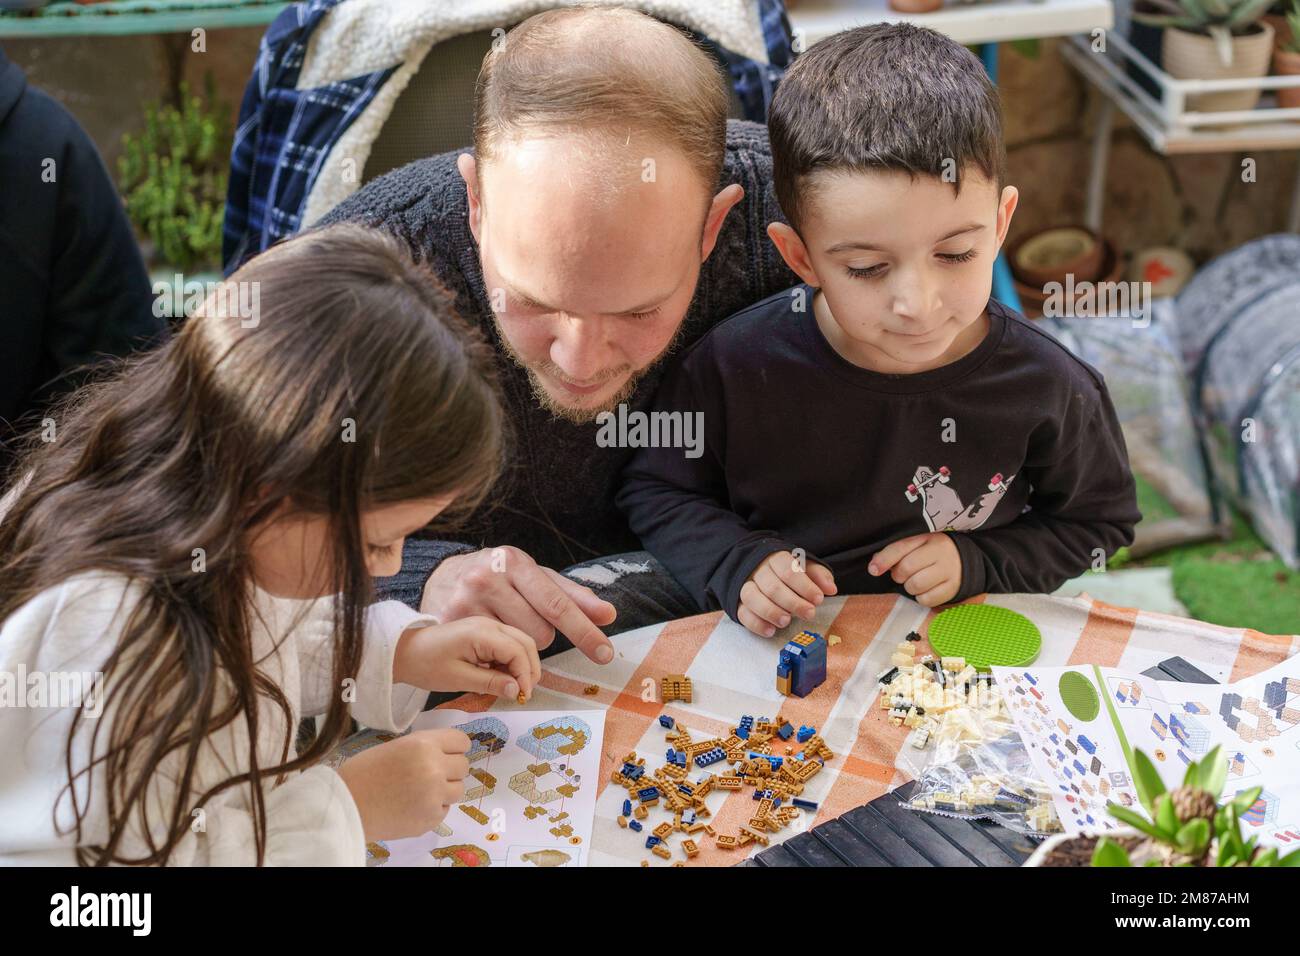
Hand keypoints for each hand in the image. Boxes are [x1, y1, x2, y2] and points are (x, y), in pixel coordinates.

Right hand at [338, 729, 469, 840]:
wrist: (345, 807)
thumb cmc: (364, 772)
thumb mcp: (396, 747)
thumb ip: (424, 748)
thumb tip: (448, 754)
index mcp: (424, 745)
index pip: (461, 741)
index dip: (455, 748)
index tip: (448, 754)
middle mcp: (434, 768)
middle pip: (463, 766)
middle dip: (450, 770)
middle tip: (430, 775)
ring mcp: (435, 795)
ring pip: (458, 789)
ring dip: (445, 790)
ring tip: (420, 791)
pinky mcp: (431, 818)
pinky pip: (444, 809)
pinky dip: (433, 808)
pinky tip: (412, 806)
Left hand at [393, 616, 541, 700]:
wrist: (404, 652)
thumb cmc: (427, 665)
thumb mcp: (458, 678)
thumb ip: (490, 683)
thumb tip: (517, 691)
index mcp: (483, 633)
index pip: (518, 651)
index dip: (525, 675)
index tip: (523, 696)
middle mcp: (490, 625)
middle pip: (525, 643)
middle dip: (530, 669)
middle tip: (524, 693)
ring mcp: (487, 626)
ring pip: (519, 643)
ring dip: (522, 665)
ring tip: (513, 688)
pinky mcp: (484, 632)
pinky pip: (507, 644)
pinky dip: (511, 661)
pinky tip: (502, 677)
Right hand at [422, 547, 615, 663]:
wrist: (441, 576)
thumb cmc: (499, 576)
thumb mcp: (534, 575)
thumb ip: (572, 595)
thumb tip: (608, 615)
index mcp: (514, 562)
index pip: (556, 603)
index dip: (584, 631)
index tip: (605, 652)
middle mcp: (488, 578)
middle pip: (540, 633)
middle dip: (541, 634)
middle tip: (524, 618)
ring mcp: (465, 601)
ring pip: (517, 646)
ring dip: (520, 643)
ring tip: (504, 623)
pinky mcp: (450, 624)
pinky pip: (491, 655)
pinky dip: (496, 652)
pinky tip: (485, 636)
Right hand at [738, 550, 836, 636]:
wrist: (760, 571)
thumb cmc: (788, 572)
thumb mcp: (806, 569)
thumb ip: (819, 576)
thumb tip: (831, 588)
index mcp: (776, 559)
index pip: (787, 570)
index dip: (804, 586)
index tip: (818, 599)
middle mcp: (758, 571)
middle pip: (772, 586)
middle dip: (792, 602)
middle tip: (809, 613)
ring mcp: (746, 587)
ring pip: (752, 597)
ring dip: (770, 612)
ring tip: (786, 622)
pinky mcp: (739, 604)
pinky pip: (742, 613)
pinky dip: (756, 623)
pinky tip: (771, 631)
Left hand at [868, 532, 961, 606]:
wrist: (964, 561)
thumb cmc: (933, 553)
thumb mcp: (918, 545)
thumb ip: (897, 552)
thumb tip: (875, 566)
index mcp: (928, 539)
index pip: (901, 548)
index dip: (884, 560)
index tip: (873, 570)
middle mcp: (941, 553)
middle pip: (907, 568)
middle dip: (899, 575)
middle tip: (904, 575)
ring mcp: (949, 571)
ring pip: (916, 585)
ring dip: (910, 587)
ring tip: (917, 581)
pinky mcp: (953, 589)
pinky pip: (927, 600)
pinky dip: (922, 597)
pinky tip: (927, 590)